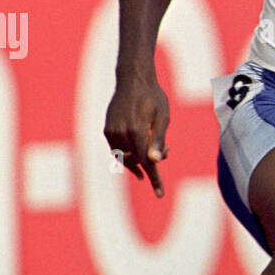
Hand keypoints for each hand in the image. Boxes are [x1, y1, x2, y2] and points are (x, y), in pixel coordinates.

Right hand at [104, 72, 169, 197]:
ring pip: (126, 158)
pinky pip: (117, 150)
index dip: (155, 178)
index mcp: (137, 130)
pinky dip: (129, 154)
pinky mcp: (107, 130)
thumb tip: (155, 161)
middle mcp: (121, 133)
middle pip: (137, 161)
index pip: (146, 162)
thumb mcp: (163, 117)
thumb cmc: (153, 97)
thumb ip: (158, 140)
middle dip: (151, 164)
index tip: (160, 194)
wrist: (133, 79)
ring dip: (140, 159)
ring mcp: (112, 132)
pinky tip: (141, 147)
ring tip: (156, 149)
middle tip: (167, 152)